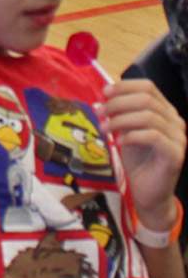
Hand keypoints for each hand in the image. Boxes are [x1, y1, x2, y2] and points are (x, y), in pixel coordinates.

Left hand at [103, 78, 186, 231]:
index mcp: (165, 111)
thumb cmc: (137, 159)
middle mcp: (175, 121)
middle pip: (146, 99)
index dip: (125, 86)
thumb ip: (120, 114)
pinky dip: (131, 136)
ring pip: (148, 116)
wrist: (147, 191)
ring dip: (120, 120)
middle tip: (99, 112)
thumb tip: (103, 99)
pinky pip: (153, 136)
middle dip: (118, 103)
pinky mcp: (175, 154)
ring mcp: (178, 138)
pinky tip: (118, 142)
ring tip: (104, 128)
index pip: (148, 87)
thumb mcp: (125, 131)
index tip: (104, 92)